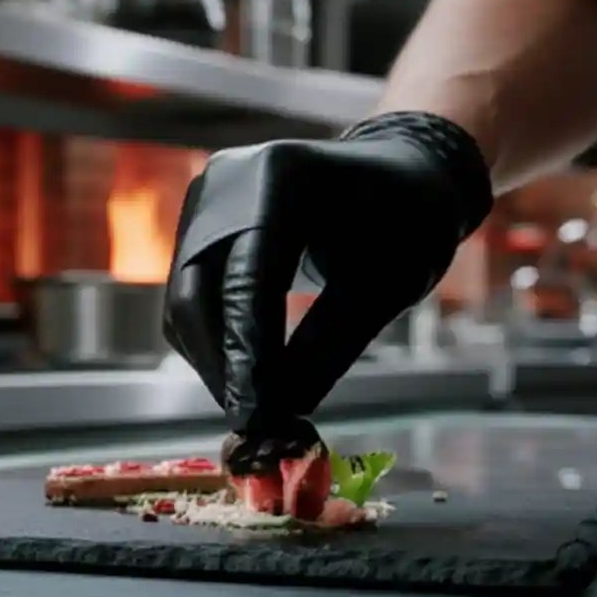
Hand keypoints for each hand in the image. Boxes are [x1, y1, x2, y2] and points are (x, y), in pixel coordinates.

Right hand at [162, 112, 491, 430]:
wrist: (401, 172)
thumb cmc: (409, 220)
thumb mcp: (386, 285)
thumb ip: (331, 344)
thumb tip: (284, 409)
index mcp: (280, 177)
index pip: (246, 278)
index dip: (246, 352)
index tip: (256, 414)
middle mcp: (227, 181)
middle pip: (197, 290)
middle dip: (222, 364)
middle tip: (253, 423)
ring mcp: (207, 199)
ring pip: (186, 298)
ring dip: (213, 359)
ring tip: (253, 409)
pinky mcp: (202, 223)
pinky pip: (193, 292)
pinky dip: (215, 339)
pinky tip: (245, 376)